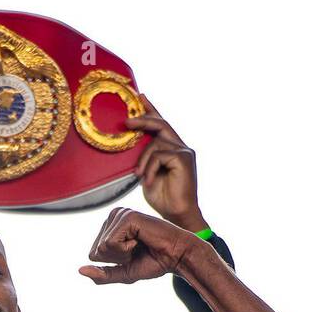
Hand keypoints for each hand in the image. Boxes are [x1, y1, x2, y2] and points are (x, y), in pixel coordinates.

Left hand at [79, 207, 198, 284]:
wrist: (176, 256)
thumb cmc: (153, 262)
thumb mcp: (123, 273)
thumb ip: (103, 274)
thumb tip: (79, 270)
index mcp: (110, 227)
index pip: (92, 254)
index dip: (113, 262)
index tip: (132, 254)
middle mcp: (112, 216)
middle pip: (95, 251)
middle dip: (117, 259)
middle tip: (137, 250)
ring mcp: (119, 214)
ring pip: (102, 247)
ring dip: (123, 254)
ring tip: (140, 244)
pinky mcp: (126, 217)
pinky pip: (111, 243)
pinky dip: (126, 249)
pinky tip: (141, 240)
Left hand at [127, 97, 208, 233]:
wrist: (177, 215)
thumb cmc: (163, 198)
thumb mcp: (147, 174)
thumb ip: (144, 159)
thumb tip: (131, 146)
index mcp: (172, 149)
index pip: (161, 124)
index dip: (151, 110)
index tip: (140, 96)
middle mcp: (180, 147)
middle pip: (160, 124)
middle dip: (142, 119)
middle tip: (126, 121)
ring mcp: (184, 151)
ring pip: (156, 143)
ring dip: (143, 159)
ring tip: (139, 176)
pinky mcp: (184, 158)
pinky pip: (159, 155)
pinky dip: (150, 168)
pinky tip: (149, 182)